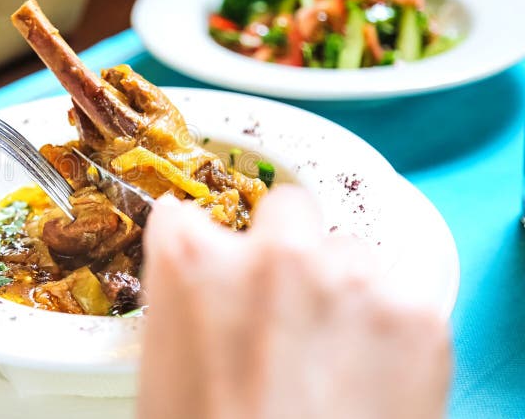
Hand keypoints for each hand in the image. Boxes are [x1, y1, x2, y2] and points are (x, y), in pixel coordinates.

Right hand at [138, 186, 450, 418]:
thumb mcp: (167, 371)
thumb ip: (186, 303)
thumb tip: (207, 282)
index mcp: (191, 264)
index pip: (189, 216)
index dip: (205, 249)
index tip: (219, 266)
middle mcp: (274, 254)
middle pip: (287, 206)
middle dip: (286, 245)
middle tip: (288, 307)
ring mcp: (350, 277)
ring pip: (349, 250)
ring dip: (341, 287)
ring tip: (333, 357)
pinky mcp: (415, 313)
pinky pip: (399, 294)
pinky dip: (388, 326)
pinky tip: (369, 378)